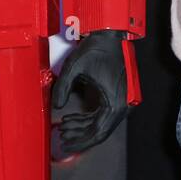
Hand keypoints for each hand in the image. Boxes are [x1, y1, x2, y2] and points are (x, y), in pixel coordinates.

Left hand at [52, 29, 131, 153]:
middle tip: (61, 137)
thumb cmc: (97, 47)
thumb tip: (57, 106)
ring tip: (63, 127)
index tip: (66, 145)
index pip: (98, 132)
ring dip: (82, 127)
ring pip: (101, 123)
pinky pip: (103, 114)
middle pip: (100, 131)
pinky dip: (88, 118)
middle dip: (79, 135)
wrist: (111, 33)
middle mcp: (123, 105)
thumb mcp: (74, 67)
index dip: (81, 142)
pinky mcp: (119, 96)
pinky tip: (72, 118)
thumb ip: (63, 87)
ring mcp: (123, 101)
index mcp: (116, 102)